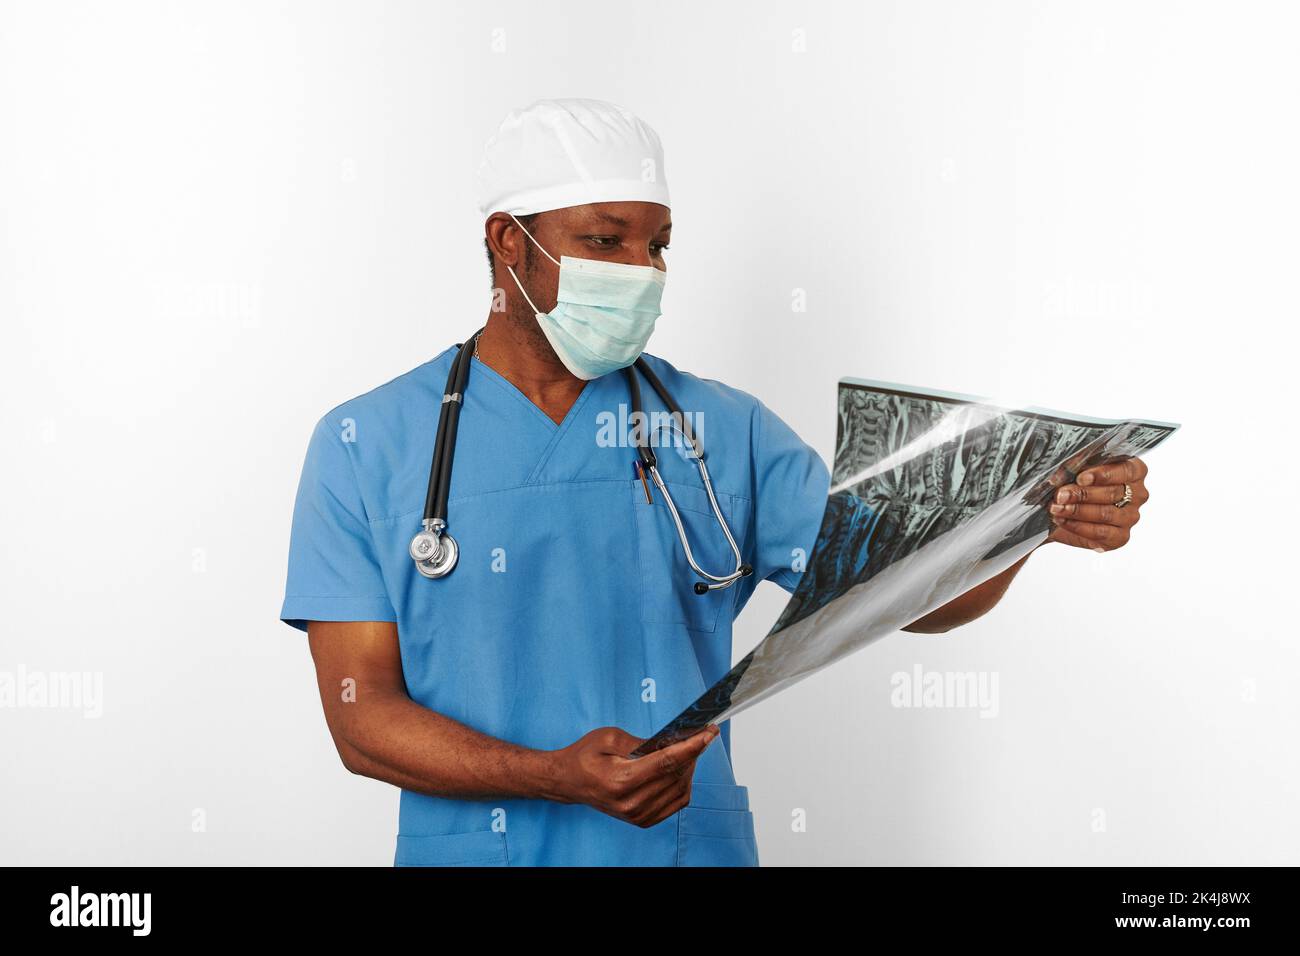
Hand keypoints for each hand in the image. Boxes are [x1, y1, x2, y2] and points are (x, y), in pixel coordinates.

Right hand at [551, 724, 718, 827]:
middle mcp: (632, 803)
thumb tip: (673, 741)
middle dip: (693, 753)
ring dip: (689, 768)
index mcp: (622, 781)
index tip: (709, 733)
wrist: (568, 781)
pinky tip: (679, 769)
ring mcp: (638, 815)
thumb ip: (643, 742)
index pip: (667, 763)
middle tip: (700, 735)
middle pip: (677, 776)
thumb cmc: (585, 756)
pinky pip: (676, 803)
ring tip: (687, 750)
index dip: (692, 746)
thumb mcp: (610, 737)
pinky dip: (683, 784)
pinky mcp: (643, 820)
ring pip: (680, 790)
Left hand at [1046, 457, 1149, 551]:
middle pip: (1113, 493)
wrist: (1059, 511)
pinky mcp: (1120, 537)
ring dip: (1077, 511)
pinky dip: (1077, 526)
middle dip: (1083, 494)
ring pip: (1105, 513)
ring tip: (1057, 508)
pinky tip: (1063, 520)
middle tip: (1061, 495)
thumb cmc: (1073, 485)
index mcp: (1133, 471)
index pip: (1128, 470)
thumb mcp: (1074, 471)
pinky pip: (1101, 532)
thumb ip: (1075, 467)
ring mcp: (1130, 517)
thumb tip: (1064, 471)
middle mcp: (1137, 494)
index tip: (1081, 478)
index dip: (1103, 474)